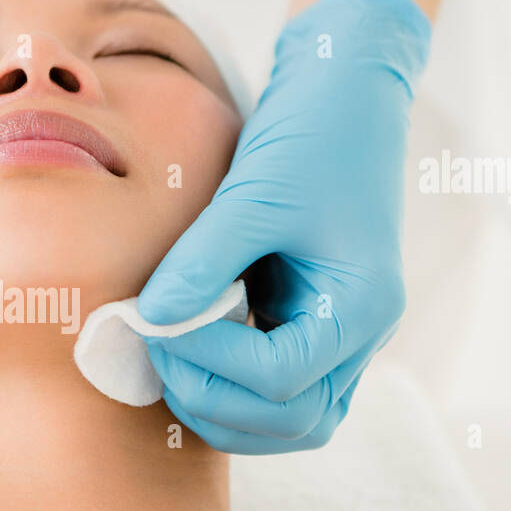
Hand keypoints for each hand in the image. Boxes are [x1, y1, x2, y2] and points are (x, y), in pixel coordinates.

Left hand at [137, 0, 431, 452]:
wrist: (346, 89)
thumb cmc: (314, 132)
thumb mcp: (254, 192)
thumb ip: (202, 261)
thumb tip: (149, 321)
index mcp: (361, 306)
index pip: (281, 379)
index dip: (209, 362)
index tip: (156, 322)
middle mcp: (360, 333)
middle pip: (295, 421)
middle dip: (215, 401)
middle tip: (158, 354)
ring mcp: (340, 334)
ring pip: (292, 420)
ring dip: (227, 409)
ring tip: (172, 364)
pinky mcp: (313, 322)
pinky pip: (280, 388)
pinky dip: (234, 387)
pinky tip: (191, 351)